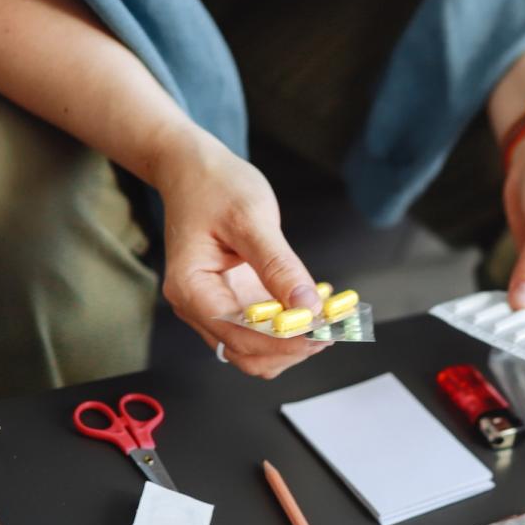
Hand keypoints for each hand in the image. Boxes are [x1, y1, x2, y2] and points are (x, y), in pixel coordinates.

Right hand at [153, 130, 328, 377]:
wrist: (193, 170)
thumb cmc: (214, 186)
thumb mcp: (251, 219)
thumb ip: (279, 266)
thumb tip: (308, 307)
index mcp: (191, 289)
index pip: (239, 336)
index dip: (284, 341)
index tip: (323, 330)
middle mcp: (196, 307)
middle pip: (247, 354)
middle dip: (291, 348)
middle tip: (333, 327)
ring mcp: (214, 308)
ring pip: (256, 351)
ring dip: (293, 344)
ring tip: (328, 319)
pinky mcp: (232, 303)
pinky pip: (262, 332)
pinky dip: (290, 330)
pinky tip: (315, 310)